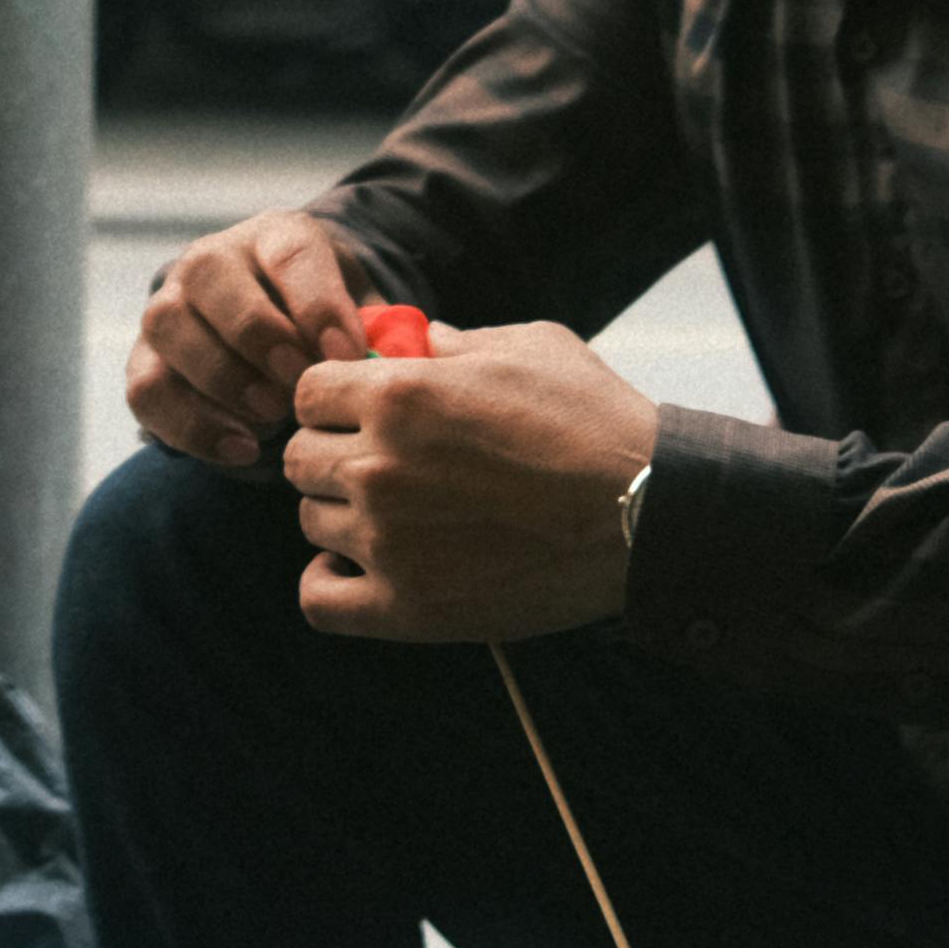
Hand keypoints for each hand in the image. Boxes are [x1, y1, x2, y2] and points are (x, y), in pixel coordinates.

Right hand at [127, 209, 367, 471]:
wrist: (277, 335)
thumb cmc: (328, 328)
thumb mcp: (361, 315)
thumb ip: (379, 335)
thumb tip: (393, 366)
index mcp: (275, 237)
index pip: (289, 253)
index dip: (316, 304)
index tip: (344, 356)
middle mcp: (210, 260)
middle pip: (210, 277)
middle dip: (257, 336)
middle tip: (296, 388)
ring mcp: (168, 306)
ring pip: (169, 326)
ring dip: (221, 378)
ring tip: (271, 420)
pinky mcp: (144, 360)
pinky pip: (147, 389)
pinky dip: (191, 425)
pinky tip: (242, 449)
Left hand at [285, 320, 655, 646]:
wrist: (649, 513)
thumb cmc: (595, 422)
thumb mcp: (526, 347)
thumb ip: (450, 342)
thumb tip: (404, 340)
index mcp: (398, 395)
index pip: (307, 392)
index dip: (334, 398)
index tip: (364, 410)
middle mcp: (378, 467)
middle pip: (299, 457)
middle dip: (334, 452)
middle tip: (385, 461)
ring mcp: (388, 542)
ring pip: (310, 520)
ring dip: (342, 513)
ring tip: (396, 512)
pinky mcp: (409, 607)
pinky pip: (319, 599)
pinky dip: (327, 581)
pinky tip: (358, 565)